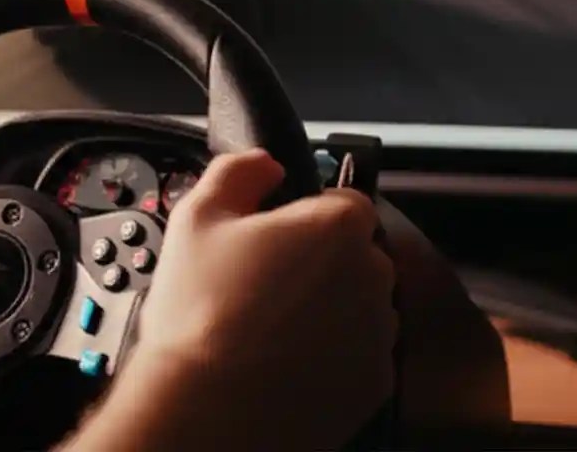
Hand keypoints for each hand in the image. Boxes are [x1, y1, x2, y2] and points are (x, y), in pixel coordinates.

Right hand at [69, 149, 396, 450]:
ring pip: (358, 304)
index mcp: (337, 226)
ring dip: (327, 309)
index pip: (342, 200)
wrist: (206, 412)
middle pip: (353, 253)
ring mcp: (379, 332)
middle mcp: (372, 274)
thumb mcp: (197, 217)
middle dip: (317, 263)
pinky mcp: (376, 382)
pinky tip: (284, 362)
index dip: (302, 216)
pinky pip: (359, 353)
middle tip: (261, 285)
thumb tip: (265, 163)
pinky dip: (332, 356)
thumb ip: (239, 171)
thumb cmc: (201, 316)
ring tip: (269, 329)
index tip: (272, 239)